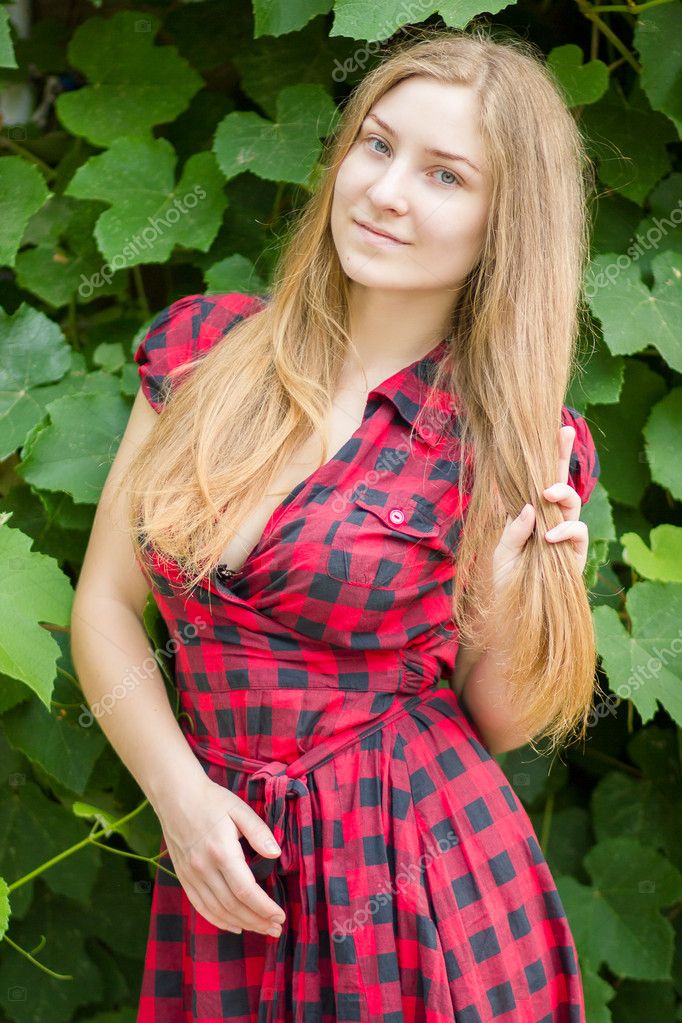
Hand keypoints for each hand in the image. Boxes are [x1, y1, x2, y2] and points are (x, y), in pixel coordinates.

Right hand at [156, 773, 286, 937]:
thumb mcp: (239, 809)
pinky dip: (218, 920)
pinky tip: (234, 926)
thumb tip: (276, 854)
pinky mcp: (183, 877)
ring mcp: (191, 875)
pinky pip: (200, 907)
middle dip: (257, 921)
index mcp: (221, 851)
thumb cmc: (212, 800)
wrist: (176, 796)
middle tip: (276, 928)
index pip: (245, 890)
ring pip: (217, 911)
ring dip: (241, 924)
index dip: (264, 908)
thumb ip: (259, 832)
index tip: (280, 916)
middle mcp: (204, 868)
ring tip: (261, 929)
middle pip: (233, 906)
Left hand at [492, 425, 589, 594]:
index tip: (552, 427)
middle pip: (560, 482)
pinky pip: (578, 532)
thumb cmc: (504, 579)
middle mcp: (548, 520)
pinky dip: (566, 530)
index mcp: (529, 513)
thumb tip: (528, 505)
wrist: (511, 610)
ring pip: (573, 503)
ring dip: (562, 493)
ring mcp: (563, 535)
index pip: (537, 480)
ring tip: (546, 493)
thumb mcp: (502, 551)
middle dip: (562, 455)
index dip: (546, 456)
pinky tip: (550, 535)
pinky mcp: (575, 553)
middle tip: (562, 433)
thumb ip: (514, 529)